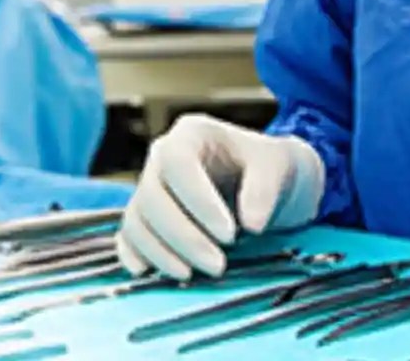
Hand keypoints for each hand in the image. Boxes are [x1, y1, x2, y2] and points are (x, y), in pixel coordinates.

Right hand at [116, 114, 324, 279]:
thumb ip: (266, 188)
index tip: (229, 235)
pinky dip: (136, 256)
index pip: (179, 162)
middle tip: (218, 266)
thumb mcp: (279, 166)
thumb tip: (252, 223)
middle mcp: (162, 156)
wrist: (263, 182)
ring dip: (162, 253)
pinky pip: (129, 237)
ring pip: (138, 221)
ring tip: (195, 276)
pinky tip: (151, 275)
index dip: (198, 201)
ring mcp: (150, 186)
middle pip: (153, 196)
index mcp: (192, 133)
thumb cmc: (268, 167)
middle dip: (183, 237)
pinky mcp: (145, 216)